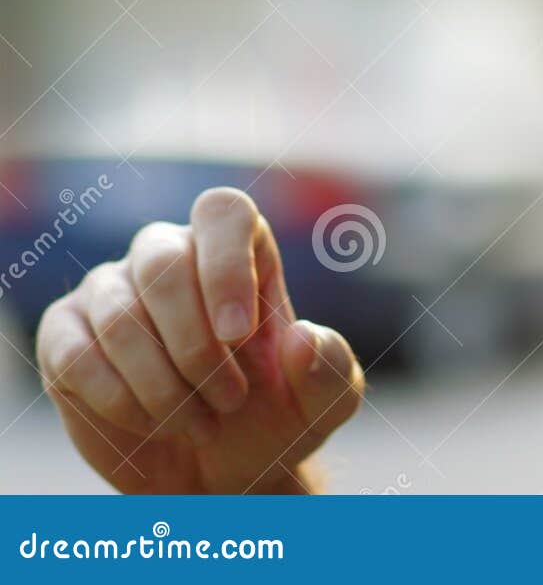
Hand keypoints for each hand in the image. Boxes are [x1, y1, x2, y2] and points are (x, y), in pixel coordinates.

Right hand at [35, 186, 363, 493]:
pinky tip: (151, 424)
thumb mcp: (324, 402)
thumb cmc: (274, 420)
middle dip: (195, 347)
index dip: (226, 267)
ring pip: (120, 316)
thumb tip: (303, 339)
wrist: (218, 476)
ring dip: (162, 385)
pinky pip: (74, 354)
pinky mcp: (66, 334)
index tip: (239, 335)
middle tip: (229, 402)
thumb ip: (330, 368)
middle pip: (163, 264)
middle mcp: (171, 252)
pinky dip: (116, 400)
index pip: (222, 211)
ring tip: (199, 424)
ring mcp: (112, 289)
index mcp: (240, 247)